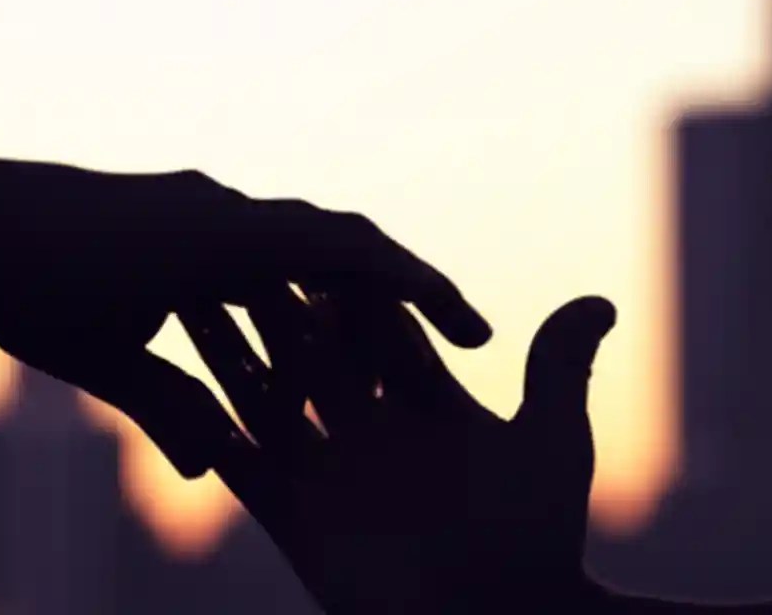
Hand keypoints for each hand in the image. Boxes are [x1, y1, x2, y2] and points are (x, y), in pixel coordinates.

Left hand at [0, 159, 488, 469]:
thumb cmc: (28, 290)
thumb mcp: (105, 358)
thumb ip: (170, 407)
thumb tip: (217, 466)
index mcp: (229, 241)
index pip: (359, 257)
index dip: (426, 294)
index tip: (475, 336)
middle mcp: (225, 211)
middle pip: (343, 237)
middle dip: (399, 287)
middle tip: (445, 334)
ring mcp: (199, 201)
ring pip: (295, 238)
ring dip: (334, 285)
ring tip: (365, 338)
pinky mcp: (171, 204)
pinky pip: (248, 239)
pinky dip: (277, 280)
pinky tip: (272, 319)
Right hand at [162, 286, 614, 612]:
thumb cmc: (538, 539)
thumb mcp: (551, 440)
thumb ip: (560, 365)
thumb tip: (601, 300)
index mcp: (426, 406)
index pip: (379, 328)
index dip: (346, 284)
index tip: (316, 232)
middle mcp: (372, 433)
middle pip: (313, 352)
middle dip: (275, 303)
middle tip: (233, 248)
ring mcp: (332, 475)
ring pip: (267, 398)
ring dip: (228, 352)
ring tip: (188, 301)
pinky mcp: (296, 520)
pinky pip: (241, 466)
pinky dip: (207, 430)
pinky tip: (170, 386)